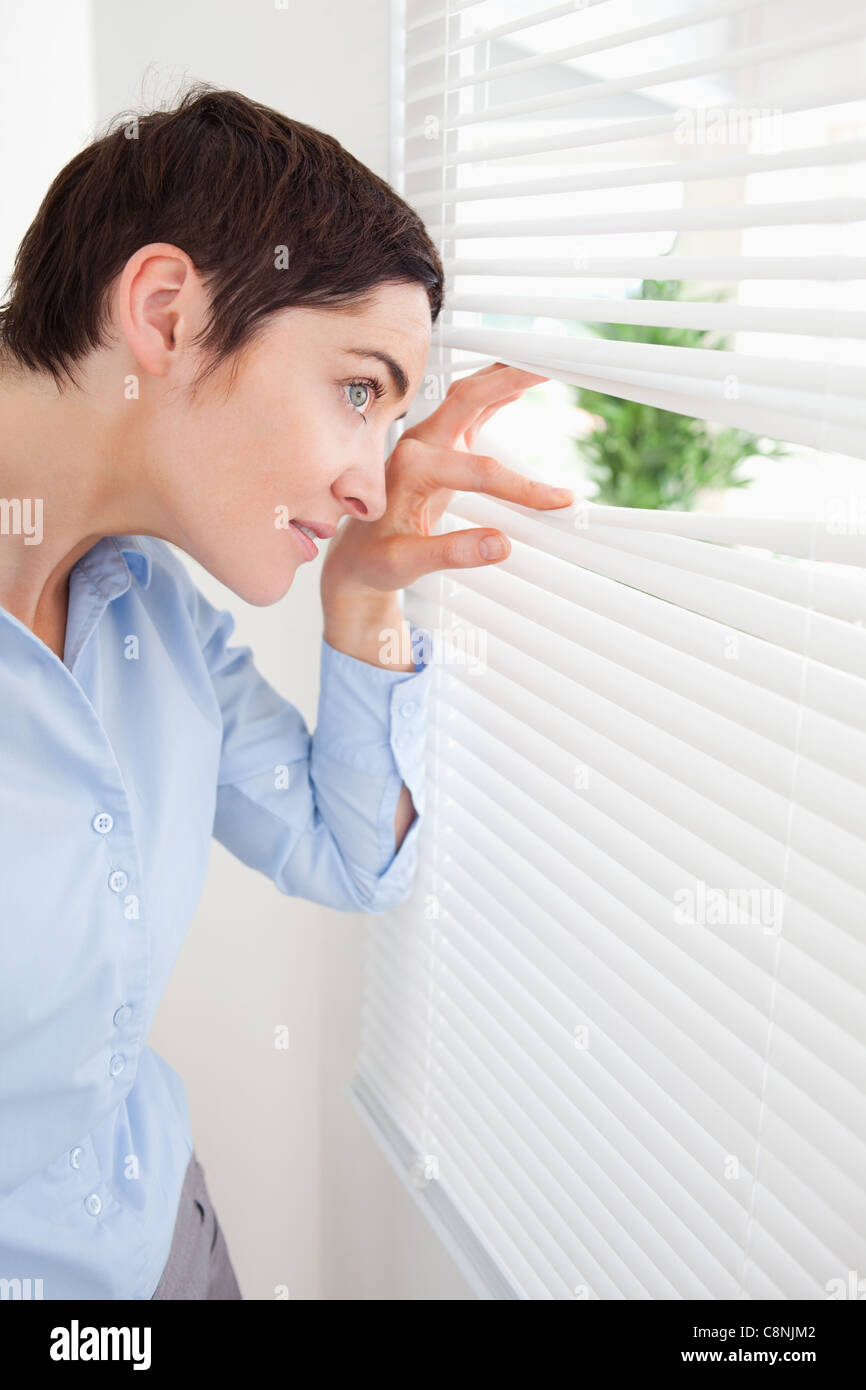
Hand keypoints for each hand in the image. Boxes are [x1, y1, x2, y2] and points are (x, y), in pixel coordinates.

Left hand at [321, 362, 573, 610]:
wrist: (354, 556)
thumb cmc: (373, 559)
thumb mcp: (405, 564)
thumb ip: (452, 553)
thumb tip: (499, 545)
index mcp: (411, 469)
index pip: (479, 470)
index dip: (522, 487)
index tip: (556, 502)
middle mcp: (418, 445)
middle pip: (468, 398)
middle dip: (511, 378)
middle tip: (550, 365)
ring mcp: (428, 442)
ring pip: (470, 395)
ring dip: (505, 376)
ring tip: (543, 363)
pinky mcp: (439, 447)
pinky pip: (470, 410)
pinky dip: (496, 393)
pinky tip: (518, 386)